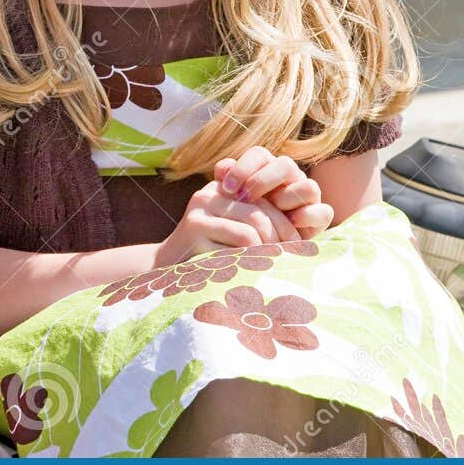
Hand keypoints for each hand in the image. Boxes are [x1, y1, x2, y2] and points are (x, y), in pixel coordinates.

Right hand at [164, 179, 304, 260]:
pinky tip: (254, 275)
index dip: (285, 222)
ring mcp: (200, 210)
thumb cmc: (206, 257)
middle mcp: (210, 194)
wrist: (162, 271)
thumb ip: (255, 222)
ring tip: (273, 269)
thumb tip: (301, 225)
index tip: (297, 245)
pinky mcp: (194, 229)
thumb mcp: (230, 234)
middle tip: (292, 260)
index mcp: (222, 190)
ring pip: (251, 230)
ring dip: (268, 253)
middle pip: (260, 214)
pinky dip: (251, 263)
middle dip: (281, 238)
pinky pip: (236, 246)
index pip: (264, 200)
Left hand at [214, 145, 334, 239]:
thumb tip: (222, 168)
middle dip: (261, 181)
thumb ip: (227, 181)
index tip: (227, 188)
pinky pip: (323, 211)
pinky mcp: (320, 216)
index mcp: (267, 168)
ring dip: (286, 198)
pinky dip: (307, 216)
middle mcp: (291, 177)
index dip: (243, 168)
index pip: (259, 154)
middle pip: (285, 165)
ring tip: (268, 213)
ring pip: (307, 186)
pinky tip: (290, 224)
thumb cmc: (242, 218)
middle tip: (243, 199)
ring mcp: (308, 196)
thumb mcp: (231, 200)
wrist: (259, 249)